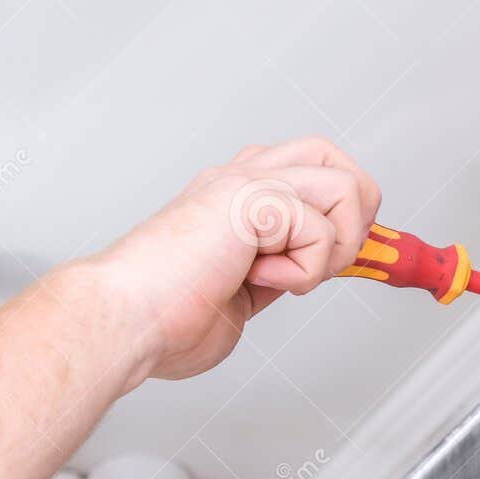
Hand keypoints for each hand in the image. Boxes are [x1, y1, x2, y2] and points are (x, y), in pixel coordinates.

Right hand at [91, 137, 382, 384]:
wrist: (124, 320)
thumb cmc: (162, 318)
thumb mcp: (238, 297)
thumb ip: (271, 276)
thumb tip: (299, 277)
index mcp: (233, 200)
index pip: (309, 178)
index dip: (336, 219)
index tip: (331, 266)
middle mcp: (240, 181)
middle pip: (333, 158)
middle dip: (355, 213)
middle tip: (329, 261)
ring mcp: (245, 184)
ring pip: (344, 183)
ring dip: (338, 243)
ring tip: (293, 275)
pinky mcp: (252, 199)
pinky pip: (322, 229)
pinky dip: (306, 270)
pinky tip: (257, 280)